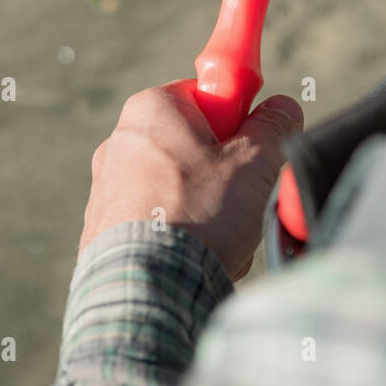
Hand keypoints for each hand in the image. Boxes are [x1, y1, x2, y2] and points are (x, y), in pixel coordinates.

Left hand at [80, 80, 302, 280]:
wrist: (147, 290)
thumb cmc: (200, 214)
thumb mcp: (254, 161)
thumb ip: (274, 126)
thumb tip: (284, 107)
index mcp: (152, 109)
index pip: (207, 95)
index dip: (238, 120)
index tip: (254, 144)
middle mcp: (120, 140)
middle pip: (194, 142)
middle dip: (224, 169)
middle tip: (244, 196)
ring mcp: (107, 186)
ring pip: (178, 185)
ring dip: (205, 205)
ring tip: (219, 235)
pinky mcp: (101, 228)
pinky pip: (156, 219)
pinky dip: (179, 233)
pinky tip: (193, 256)